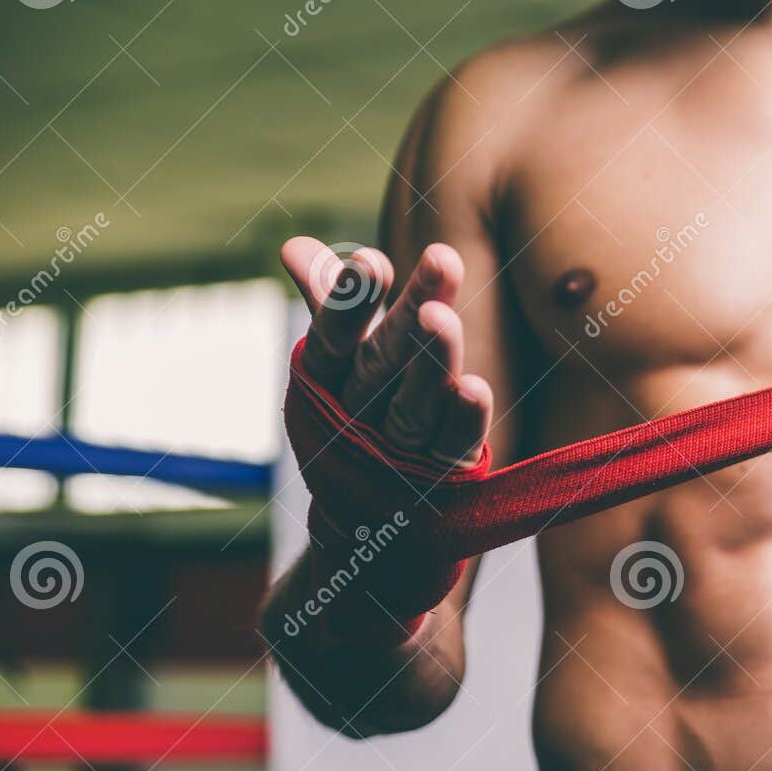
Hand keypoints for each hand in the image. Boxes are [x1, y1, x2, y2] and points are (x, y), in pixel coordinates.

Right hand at [280, 238, 492, 466]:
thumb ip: (332, 304)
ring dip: (432, 362)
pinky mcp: (440, 477)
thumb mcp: (338, 363)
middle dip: (408, 312)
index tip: (372, 257)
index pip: (333, 339)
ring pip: (414, 406)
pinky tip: (476, 388)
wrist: (370, 525)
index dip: (350, 302)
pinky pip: (451, 447)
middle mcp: (357, 418)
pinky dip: (462, 420)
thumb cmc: (354, 421)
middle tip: (441, 258)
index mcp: (328, 384)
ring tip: (445, 316)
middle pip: (381, 363)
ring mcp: (397, 454)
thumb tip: (294, 245)